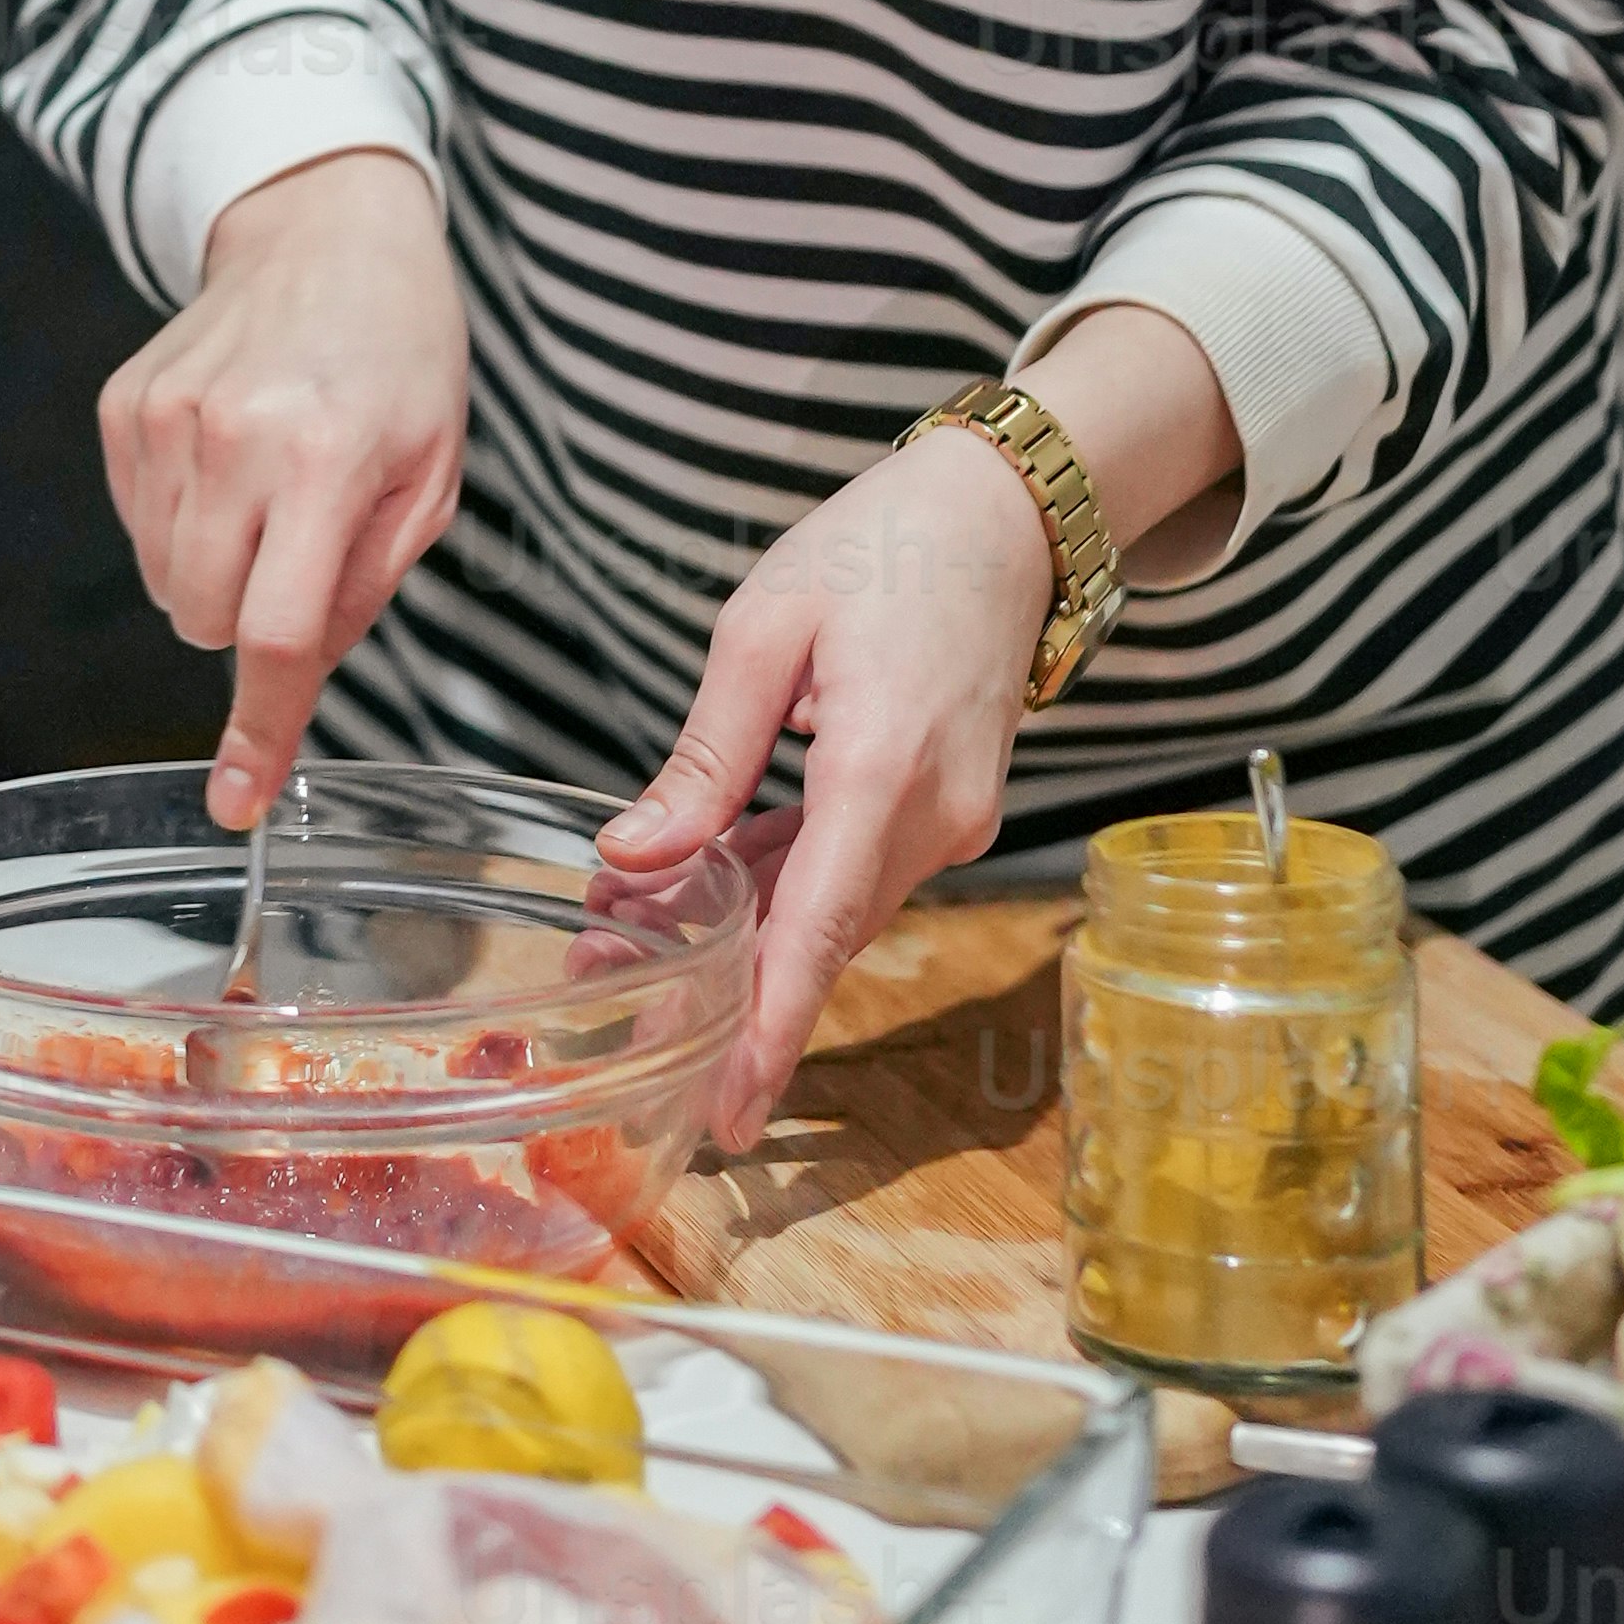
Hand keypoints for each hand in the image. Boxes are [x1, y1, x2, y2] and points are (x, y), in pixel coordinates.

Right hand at [99, 146, 465, 829]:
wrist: (324, 228)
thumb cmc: (400, 352)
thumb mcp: (435, 472)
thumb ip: (371, 582)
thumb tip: (294, 675)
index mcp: (329, 457)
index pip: (278, 630)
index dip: (260, 728)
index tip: (237, 801)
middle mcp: (233, 436)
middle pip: (201, 619)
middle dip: (246, 622)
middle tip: (300, 553)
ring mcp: (166, 418)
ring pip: (162, 579)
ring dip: (215, 567)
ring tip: (272, 487)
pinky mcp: (124, 407)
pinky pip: (137, 524)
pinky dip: (182, 519)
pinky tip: (230, 457)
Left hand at [596, 309, 1235, 1131]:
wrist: (1009, 512)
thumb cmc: (882, 545)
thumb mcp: (764, 629)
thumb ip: (705, 758)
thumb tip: (635, 856)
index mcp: (882, 764)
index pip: (817, 930)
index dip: (770, 1030)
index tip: (731, 1110)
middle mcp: (933, 813)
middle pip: (819, 936)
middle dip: (726, 986)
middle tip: (614, 991)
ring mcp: (953, 817)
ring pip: (836, 908)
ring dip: (749, 933)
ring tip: (631, 930)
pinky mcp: (950, 806)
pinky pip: (859, 869)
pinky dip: (790, 886)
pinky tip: (713, 881)